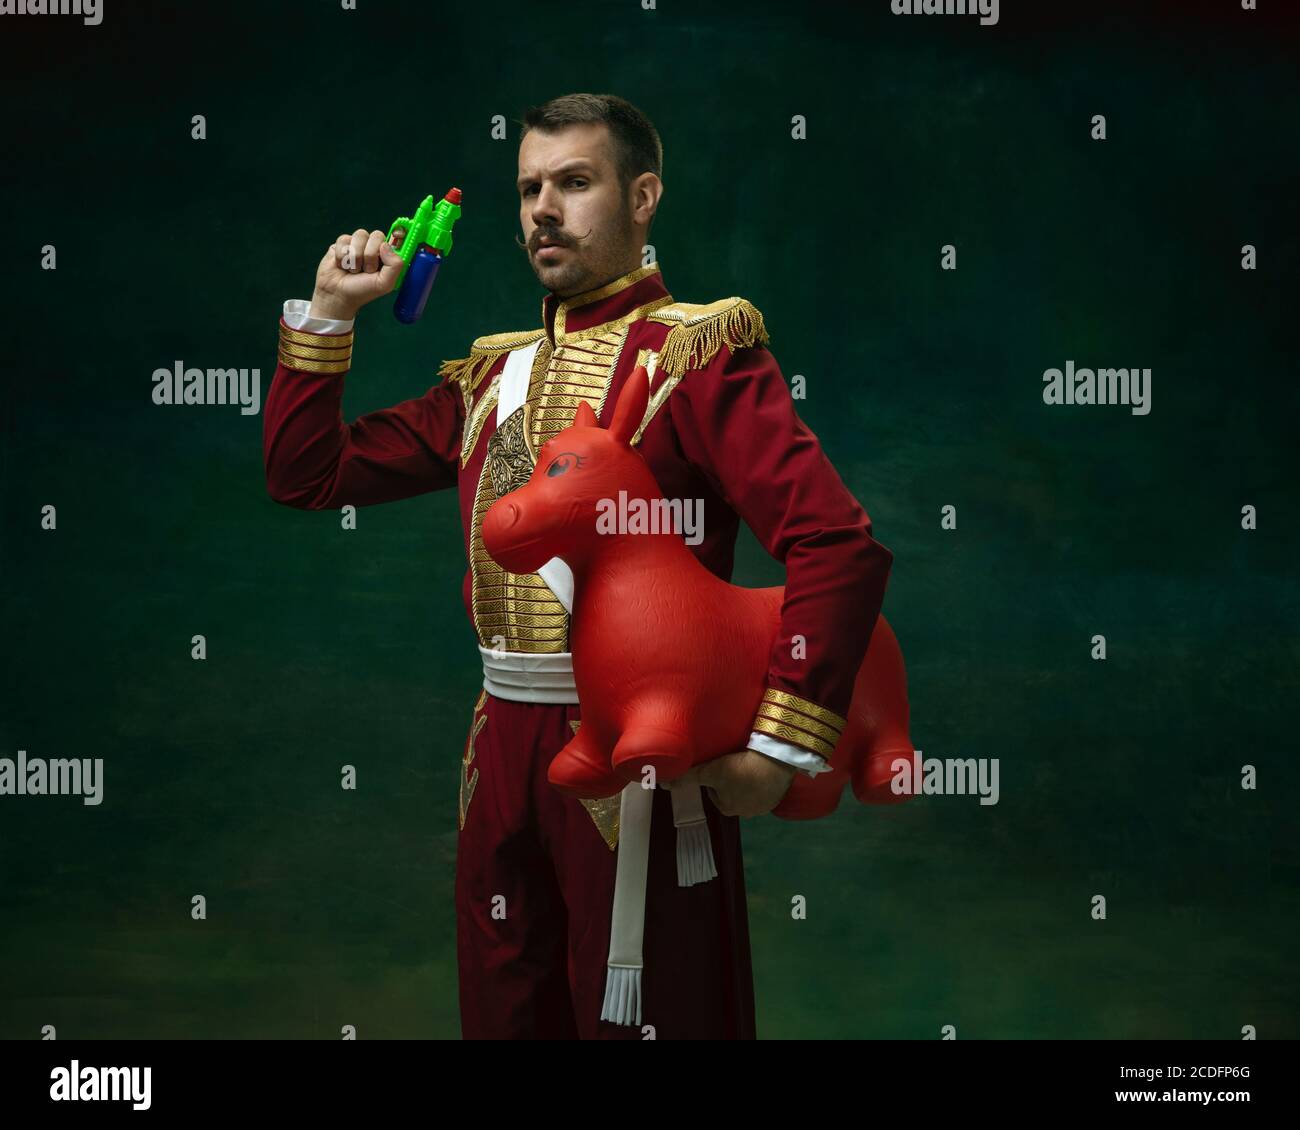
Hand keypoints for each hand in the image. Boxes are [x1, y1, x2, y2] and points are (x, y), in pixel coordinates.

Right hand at [308, 226, 406, 319]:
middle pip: (376, 235)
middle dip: (370, 256)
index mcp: (386, 256)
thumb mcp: (385, 284)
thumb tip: (385, 245)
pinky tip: (342, 265)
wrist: (339, 294)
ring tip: (353, 269)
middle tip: (366, 270)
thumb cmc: (363, 290)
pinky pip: (344, 239)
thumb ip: (394, 266)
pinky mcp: (342, 243)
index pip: (392, 240)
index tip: (383, 256)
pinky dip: (342, 255)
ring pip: (360, 236)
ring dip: (356, 257)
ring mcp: (357, 243)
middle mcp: (373, 247)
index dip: (387, 246)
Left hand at [663, 749, 794, 817]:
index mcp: (728, 808)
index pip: (714, 793)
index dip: (713, 779)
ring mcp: (764, 806)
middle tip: (733, 761)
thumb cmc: (740, 769)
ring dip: (748, 780)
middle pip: (731, 793)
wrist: (776, 763)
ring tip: (748, 762)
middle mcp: (746, 812)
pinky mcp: (778, 796)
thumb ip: (687, 777)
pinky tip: (762, 766)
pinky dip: (763, 779)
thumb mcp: (710, 771)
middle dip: (731, 780)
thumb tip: (661, 783)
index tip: (718, 765)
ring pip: (749, 792)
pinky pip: (765, 788)